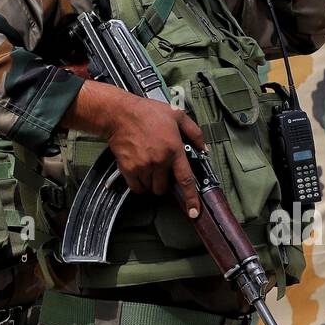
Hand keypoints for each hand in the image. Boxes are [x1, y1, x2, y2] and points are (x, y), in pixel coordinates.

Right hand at [99, 90, 205, 217]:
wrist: (119, 114)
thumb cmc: (146, 112)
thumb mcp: (177, 115)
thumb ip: (194, 132)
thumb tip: (204, 149)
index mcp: (173, 149)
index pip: (186, 180)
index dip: (191, 199)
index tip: (194, 212)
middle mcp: (159, 161)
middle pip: (165, 188)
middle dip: (164, 182)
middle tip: (160, 168)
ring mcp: (143, 166)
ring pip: (150, 188)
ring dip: (151, 182)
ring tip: (147, 164)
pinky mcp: (128, 169)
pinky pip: (137, 188)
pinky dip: (139, 184)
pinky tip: (139, 170)